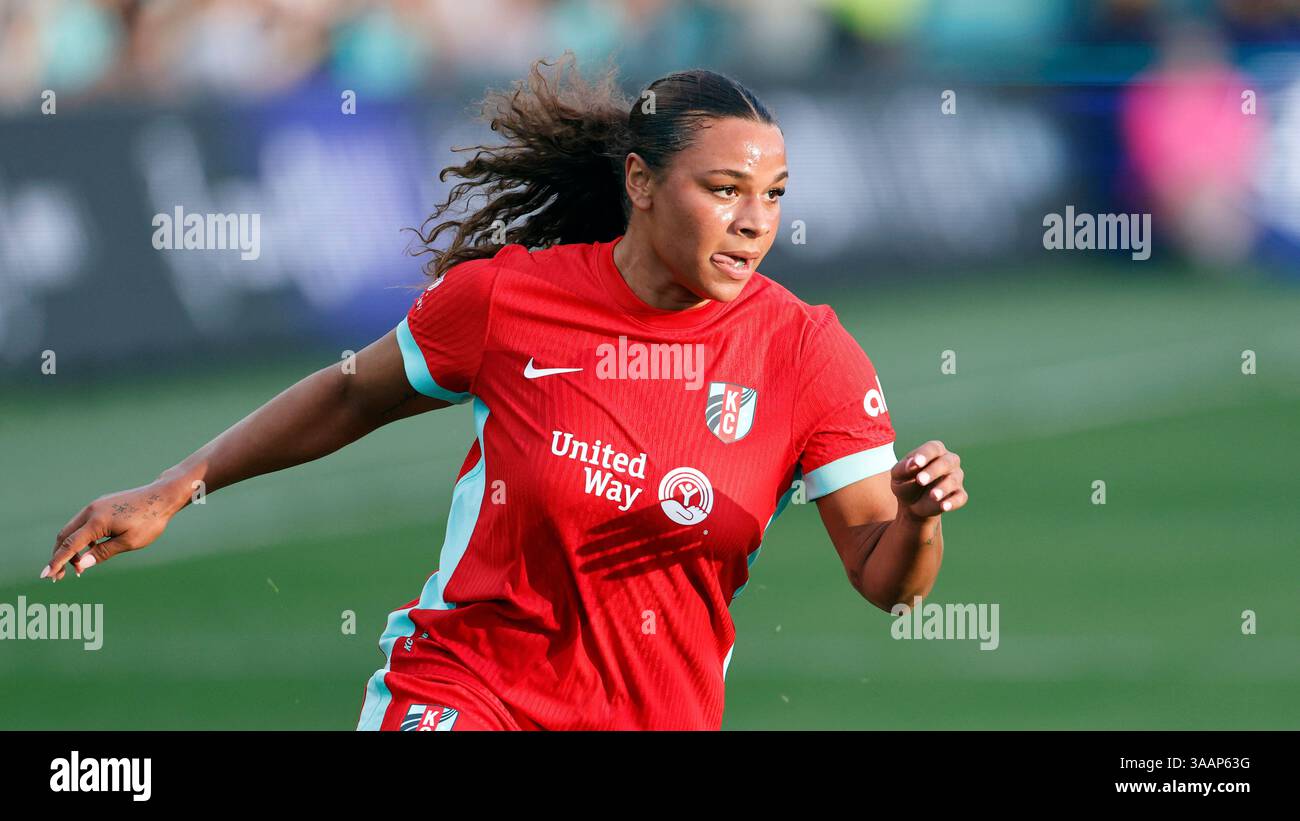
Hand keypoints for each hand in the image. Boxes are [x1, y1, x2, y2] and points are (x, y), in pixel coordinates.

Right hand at [42, 482, 182, 580]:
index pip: (70, 545)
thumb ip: (103, 552)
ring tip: (78, 569)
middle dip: (59, 556)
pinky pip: (83, 524)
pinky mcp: (101, 506)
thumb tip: (82, 564)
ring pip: (73, 529)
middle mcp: (91, 511)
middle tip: (59, 577)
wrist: (162, 496)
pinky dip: (81, 539)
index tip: (45, 575)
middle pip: (64, 536)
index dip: (56, 561)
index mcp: (97, 521)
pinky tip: (88, 552)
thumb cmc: (150, 520)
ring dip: (70, 548)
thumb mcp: (129, 542)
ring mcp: (95, 506)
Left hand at [890, 440, 966, 521]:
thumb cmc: (905, 482)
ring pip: (954, 480)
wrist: (912, 504)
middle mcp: (949, 462)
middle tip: (920, 480)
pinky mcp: (959, 495)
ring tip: (933, 496)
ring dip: (943, 488)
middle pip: (947, 462)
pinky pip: (960, 497)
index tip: (916, 462)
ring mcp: (956, 478)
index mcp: (933, 451)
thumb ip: (903, 468)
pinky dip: (953, 502)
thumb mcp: (898, 475)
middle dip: (934, 471)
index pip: (933, 449)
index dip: (925, 455)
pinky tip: (944, 506)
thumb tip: (912, 463)